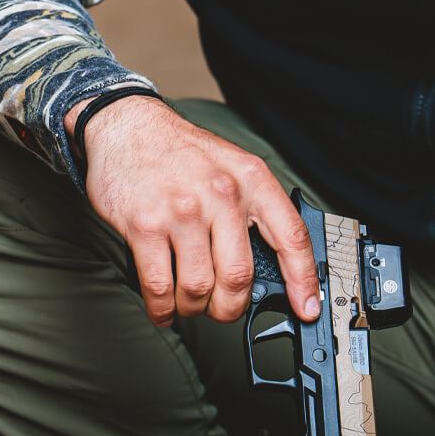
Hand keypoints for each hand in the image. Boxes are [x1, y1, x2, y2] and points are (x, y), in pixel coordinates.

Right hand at [76, 95, 322, 325]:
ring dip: (193, 307)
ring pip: (198, 287)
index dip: (303, 281)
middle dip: (230, 307)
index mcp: (251, 180)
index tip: (306, 308)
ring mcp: (181, 211)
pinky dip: (161, 309)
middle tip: (223, 309)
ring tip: (188, 303)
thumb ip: (252, 210)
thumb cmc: (181, 152)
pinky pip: (159, 285)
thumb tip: (269, 266)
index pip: (291, 238)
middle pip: (239, 277)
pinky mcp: (145, 225)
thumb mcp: (231, 167)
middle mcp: (221, 195)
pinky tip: (162, 308)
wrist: (128, 127)